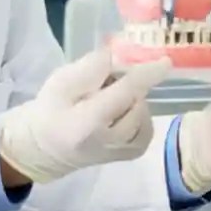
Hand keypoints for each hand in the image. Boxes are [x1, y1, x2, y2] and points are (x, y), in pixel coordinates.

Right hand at [0, 48, 171, 183]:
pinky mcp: (129, 154)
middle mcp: (109, 141)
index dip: (146, 75)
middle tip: (104, 82)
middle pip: (136, 100)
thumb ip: (89, 69)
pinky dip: (140, 114)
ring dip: (133, 98)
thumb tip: (117, 56)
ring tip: (110, 98)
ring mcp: (121, 151)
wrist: (46, 147)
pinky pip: (147, 128)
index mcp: (87, 122)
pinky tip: (123, 110)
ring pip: (143, 113)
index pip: (125, 94)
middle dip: (127, 84)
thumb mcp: (60, 82)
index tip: (165, 61)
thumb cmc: (51, 110)